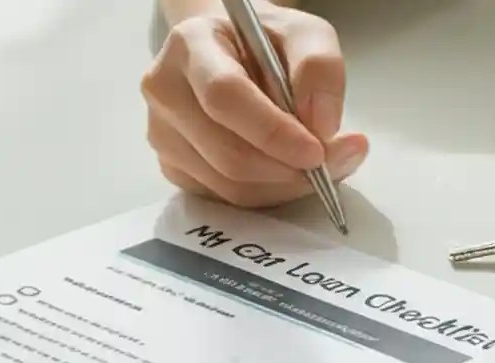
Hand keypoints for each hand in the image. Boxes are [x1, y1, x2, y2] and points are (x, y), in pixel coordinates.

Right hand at [142, 1, 367, 207]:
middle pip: (226, 153)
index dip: (272, 132)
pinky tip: (286, 169)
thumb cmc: (263, 42)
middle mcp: (165, 91)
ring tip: (318, 166)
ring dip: (283, 185)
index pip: (225, 97)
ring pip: (229, 184)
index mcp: (190, 45)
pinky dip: (267, 192)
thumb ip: (319, 68)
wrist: (230, 53)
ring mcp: (163, 134)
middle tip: (332, 163)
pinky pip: (226, 198)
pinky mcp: (172, 167)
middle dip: (286, 168)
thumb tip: (321, 127)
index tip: (315, 152)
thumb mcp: (302, 32)